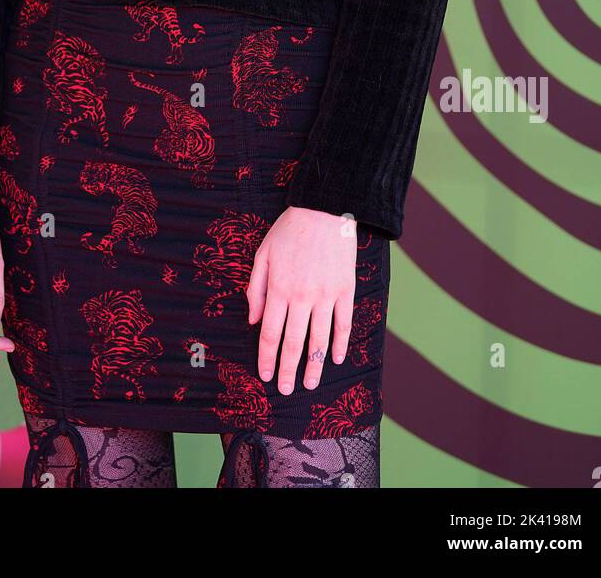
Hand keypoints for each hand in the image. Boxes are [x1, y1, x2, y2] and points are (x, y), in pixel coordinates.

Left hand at [246, 206, 357, 393]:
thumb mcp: (263, 254)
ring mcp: (327, 296)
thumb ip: (256, 288)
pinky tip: (337, 359)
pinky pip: (344, 324)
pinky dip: (341, 344)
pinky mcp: (346, 291)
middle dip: (288, 370)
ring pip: (320, 340)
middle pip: (294, 343)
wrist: (325, 209)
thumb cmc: (290, 230)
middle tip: (286, 390)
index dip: (267, 357)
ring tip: (309, 384)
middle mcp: (302, 297)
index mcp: (279, 288)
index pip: (271, 333)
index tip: (265, 375)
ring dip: (314, 366)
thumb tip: (254, 320)